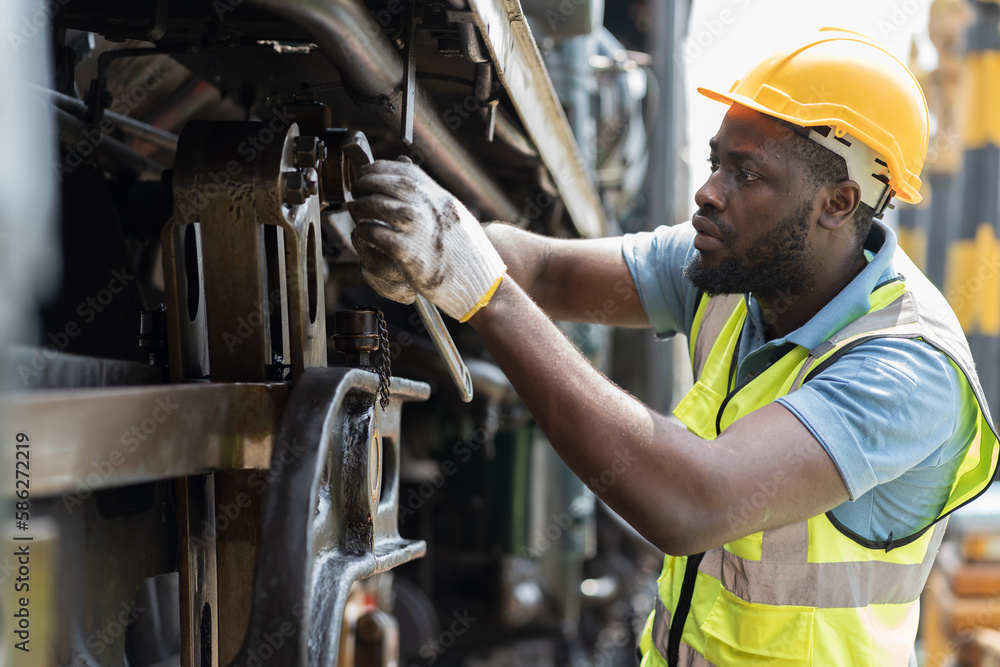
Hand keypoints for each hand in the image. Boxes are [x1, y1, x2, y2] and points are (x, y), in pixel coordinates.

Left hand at [347, 159, 505, 320]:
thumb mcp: (453, 214)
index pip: (403, 170)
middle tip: (356, 192)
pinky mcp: (410, 253)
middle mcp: (430, 207)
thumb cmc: (467, 253)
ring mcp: (420, 229)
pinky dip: (365, 230)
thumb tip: (407, 170)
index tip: (366, 175)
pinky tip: (363, 233)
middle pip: (387, 183)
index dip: (378, 170)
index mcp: (440, 196)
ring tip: (357, 212)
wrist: (482, 283)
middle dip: (365, 185)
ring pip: (377, 205)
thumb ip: (431, 195)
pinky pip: (376, 234)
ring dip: (361, 206)